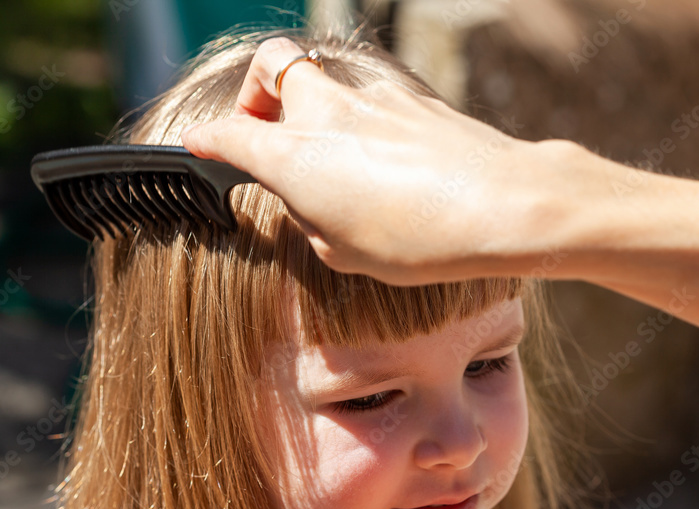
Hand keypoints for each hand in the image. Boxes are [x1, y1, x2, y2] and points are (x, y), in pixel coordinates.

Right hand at [180, 36, 545, 285]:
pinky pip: (373, 100)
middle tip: (267, 128)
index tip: (198, 144)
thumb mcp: (345, 253)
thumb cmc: (419, 240)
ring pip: (325, 79)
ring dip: (314, 107)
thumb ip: (312, 221)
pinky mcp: (416, 101)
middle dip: (258, 91)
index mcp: (294, 155)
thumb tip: (312, 202)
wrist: (500, 205)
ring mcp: (373, 100)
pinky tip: (385, 163)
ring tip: (332, 157)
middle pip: (272, 66)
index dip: (206, 140)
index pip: (229, 134)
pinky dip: (363, 122)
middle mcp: (326, 114)